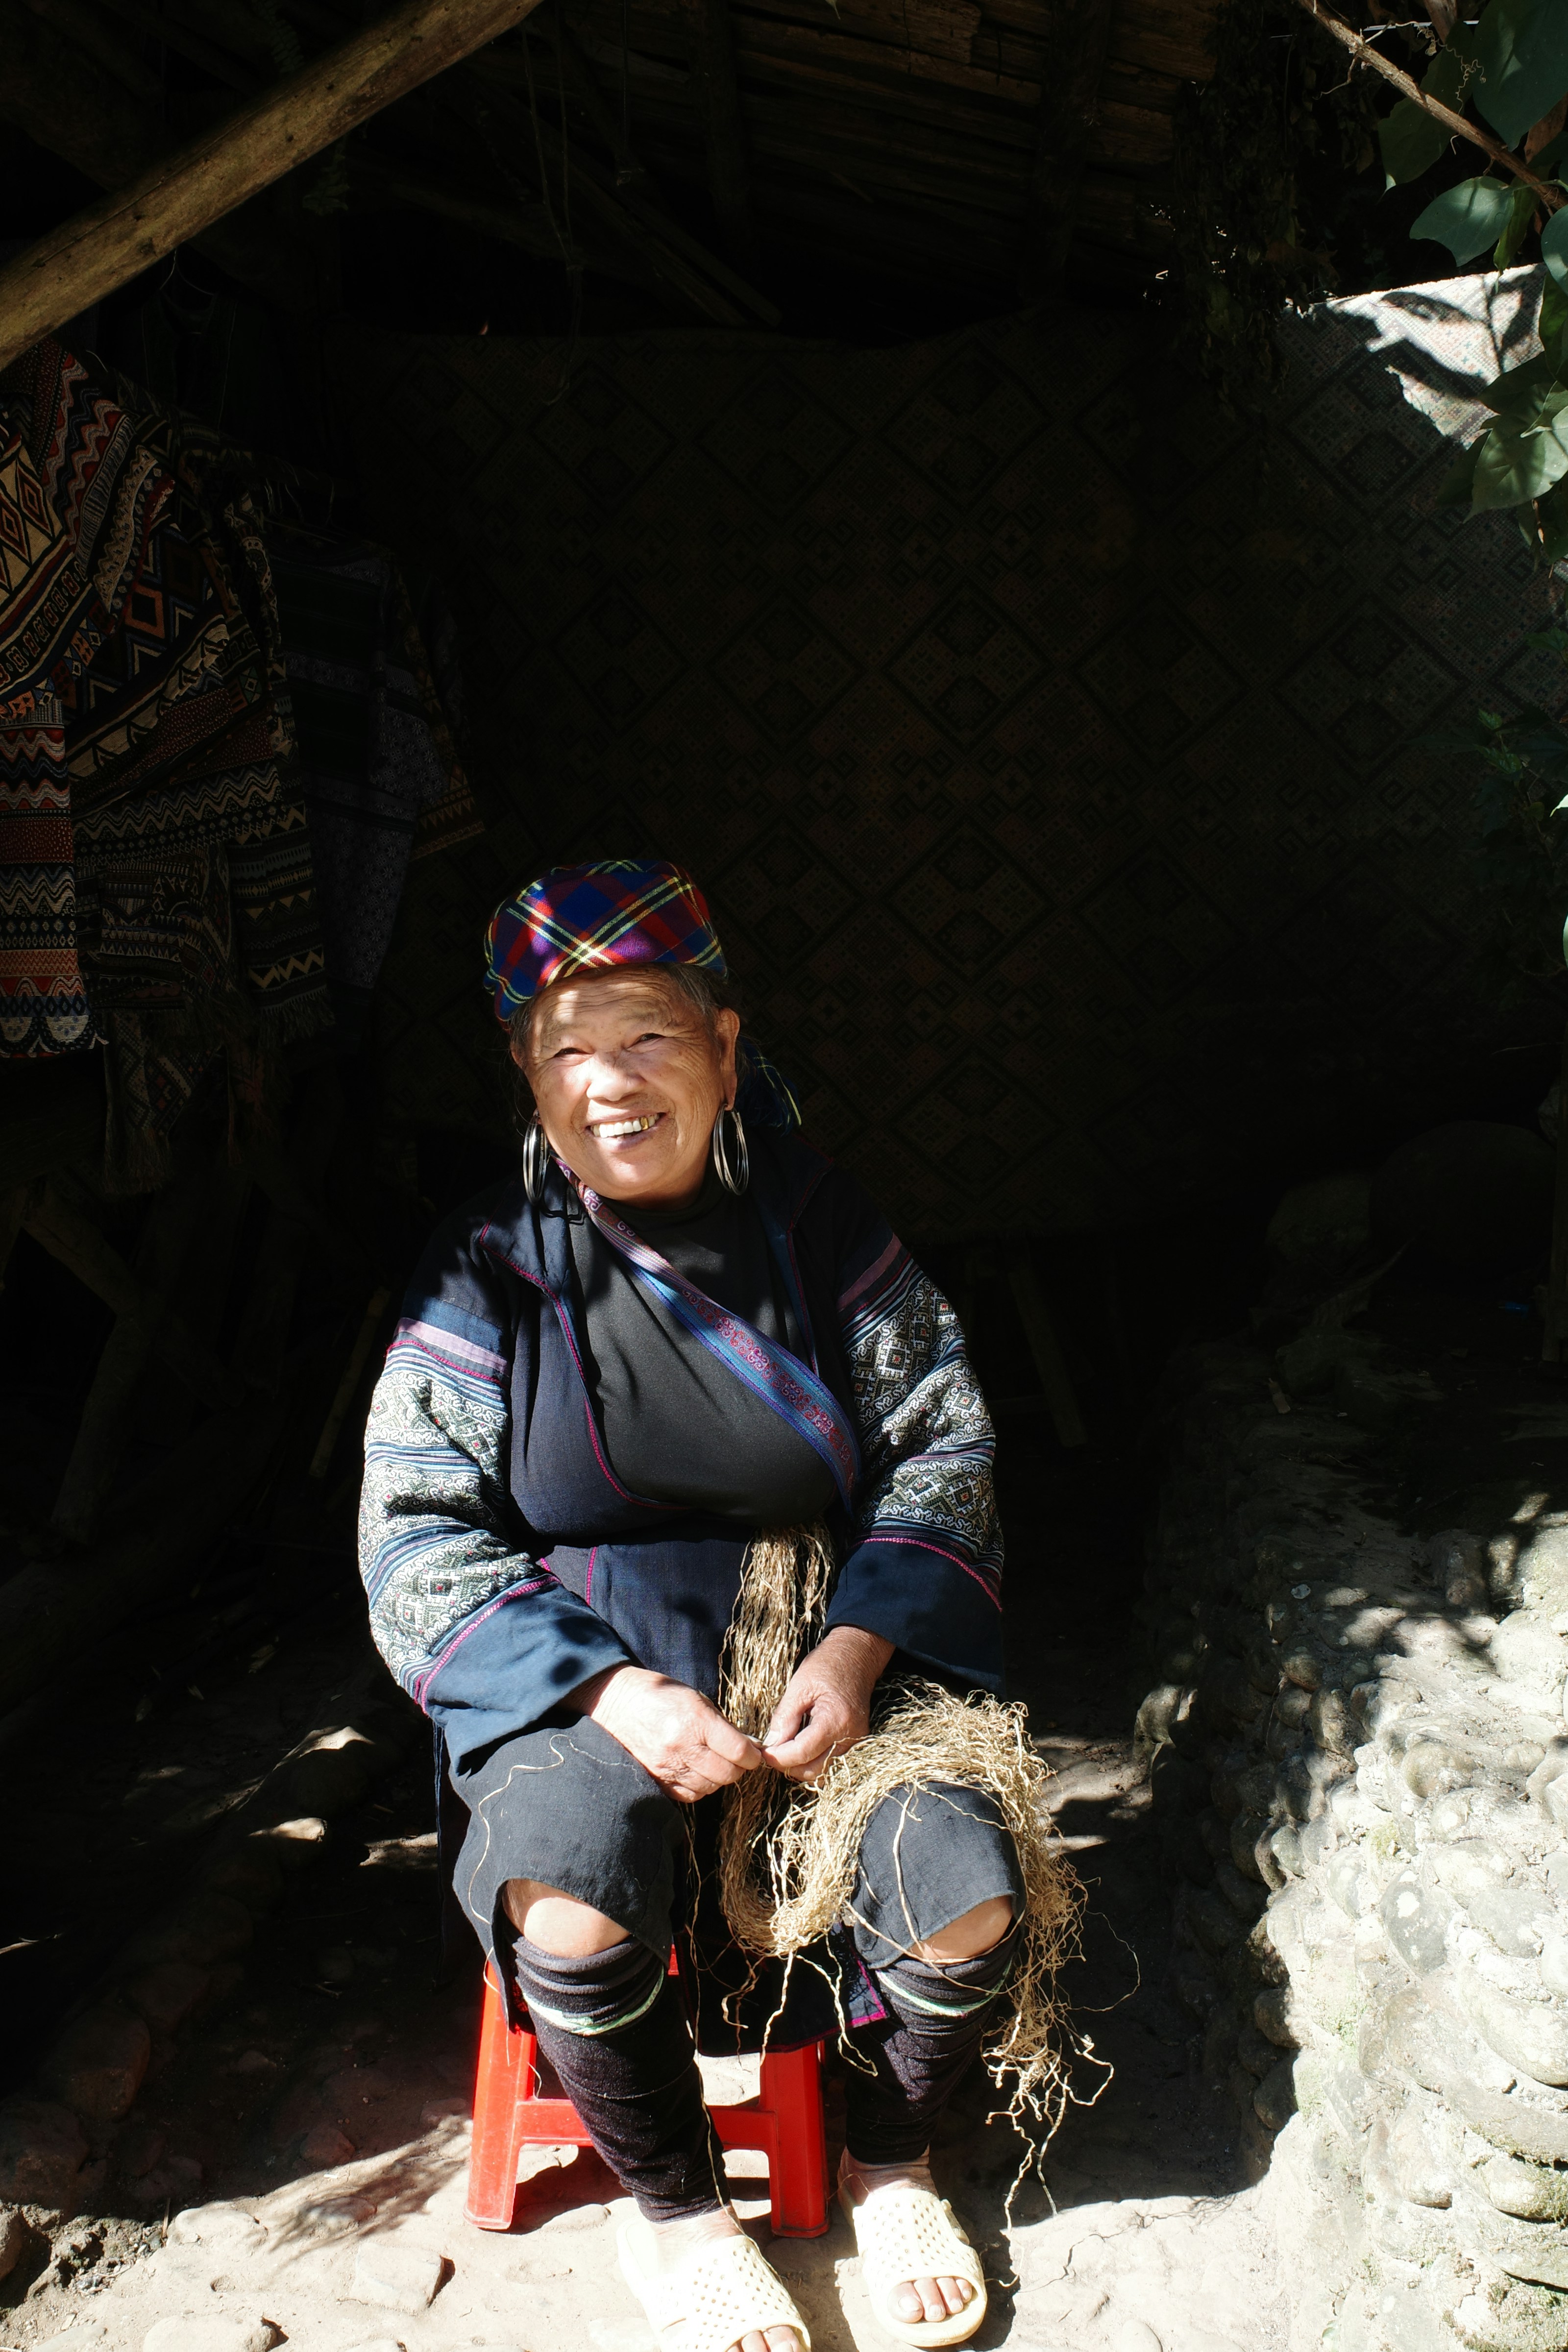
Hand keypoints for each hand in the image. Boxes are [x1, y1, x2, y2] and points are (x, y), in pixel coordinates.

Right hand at [575, 1665, 762, 1803]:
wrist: (615, 1703)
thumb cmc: (659, 1694)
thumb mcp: (696, 1698)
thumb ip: (722, 1724)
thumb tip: (748, 1747)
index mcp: (695, 1721)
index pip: (737, 1751)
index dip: (752, 1756)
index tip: (754, 1754)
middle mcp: (682, 1747)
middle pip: (727, 1774)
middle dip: (738, 1768)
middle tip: (737, 1759)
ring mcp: (667, 1767)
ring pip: (710, 1787)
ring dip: (719, 1778)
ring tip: (716, 1763)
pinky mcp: (656, 1780)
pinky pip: (689, 1795)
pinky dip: (700, 1787)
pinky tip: (698, 1772)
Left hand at [761, 1625, 893, 1782]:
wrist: (857, 1655)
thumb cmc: (827, 1665)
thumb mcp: (799, 1686)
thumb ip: (784, 1718)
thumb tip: (770, 1744)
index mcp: (835, 1720)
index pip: (802, 1753)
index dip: (779, 1757)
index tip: (763, 1752)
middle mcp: (850, 1736)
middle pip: (814, 1770)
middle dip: (789, 1766)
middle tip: (771, 1753)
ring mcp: (856, 1740)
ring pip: (823, 1770)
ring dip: (801, 1766)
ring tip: (784, 1749)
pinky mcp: (855, 1740)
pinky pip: (831, 1761)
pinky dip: (813, 1759)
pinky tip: (800, 1746)